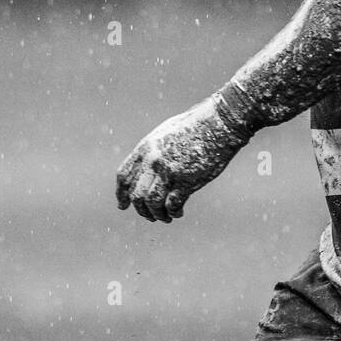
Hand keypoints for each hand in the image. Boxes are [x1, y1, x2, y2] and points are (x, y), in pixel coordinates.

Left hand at [116, 96, 244, 222]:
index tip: (123, 205)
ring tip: (166, 217)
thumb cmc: (197, 124)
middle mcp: (153, 161)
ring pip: (152, 203)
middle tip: (150, 216)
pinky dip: (173, 212)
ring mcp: (169, 171)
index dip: (121, 194)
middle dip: (141, 210)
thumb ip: (155, 149)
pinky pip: (172, 205)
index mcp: (146, 148)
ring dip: (157, 214)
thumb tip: (150, 165)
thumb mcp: (167, 132)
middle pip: (136, 194)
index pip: (124, 176)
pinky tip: (179, 213)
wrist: (219, 123)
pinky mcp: (186, 180)